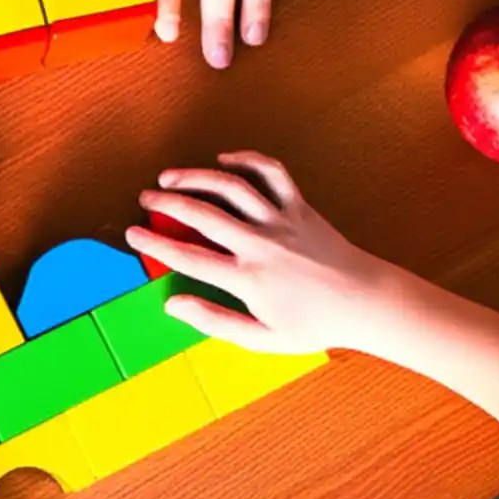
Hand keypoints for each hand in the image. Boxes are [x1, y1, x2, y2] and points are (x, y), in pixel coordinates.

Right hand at [126, 151, 391, 353]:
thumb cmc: (314, 324)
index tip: (132, 233)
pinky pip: (271, 173)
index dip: (155, 244)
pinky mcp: (299, 207)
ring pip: (231, 187)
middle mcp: (261, 244)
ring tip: (171, 177)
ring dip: (196, 178)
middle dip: (167, 203)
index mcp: (248, 279)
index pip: (190, 258)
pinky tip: (223, 160)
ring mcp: (281, 221)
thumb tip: (172, 304)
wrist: (366, 301)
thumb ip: (213, 321)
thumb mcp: (261, 338)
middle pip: (203, 215)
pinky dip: (247, 160)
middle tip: (145, 199)